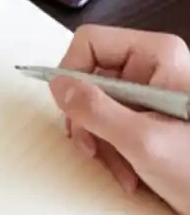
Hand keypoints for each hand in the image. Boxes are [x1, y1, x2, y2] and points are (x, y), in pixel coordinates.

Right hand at [50, 25, 189, 214]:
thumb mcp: (142, 140)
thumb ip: (96, 110)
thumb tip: (57, 85)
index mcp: (158, 55)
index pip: (90, 42)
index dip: (72, 74)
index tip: (72, 112)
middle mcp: (152, 65)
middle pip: (89, 77)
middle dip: (87, 119)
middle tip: (94, 151)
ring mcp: (148, 91)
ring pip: (94, 104)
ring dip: (99, 141)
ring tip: (121, 169)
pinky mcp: (147, 114)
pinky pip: (109, 123)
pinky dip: (112, 150)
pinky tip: (129, 172)